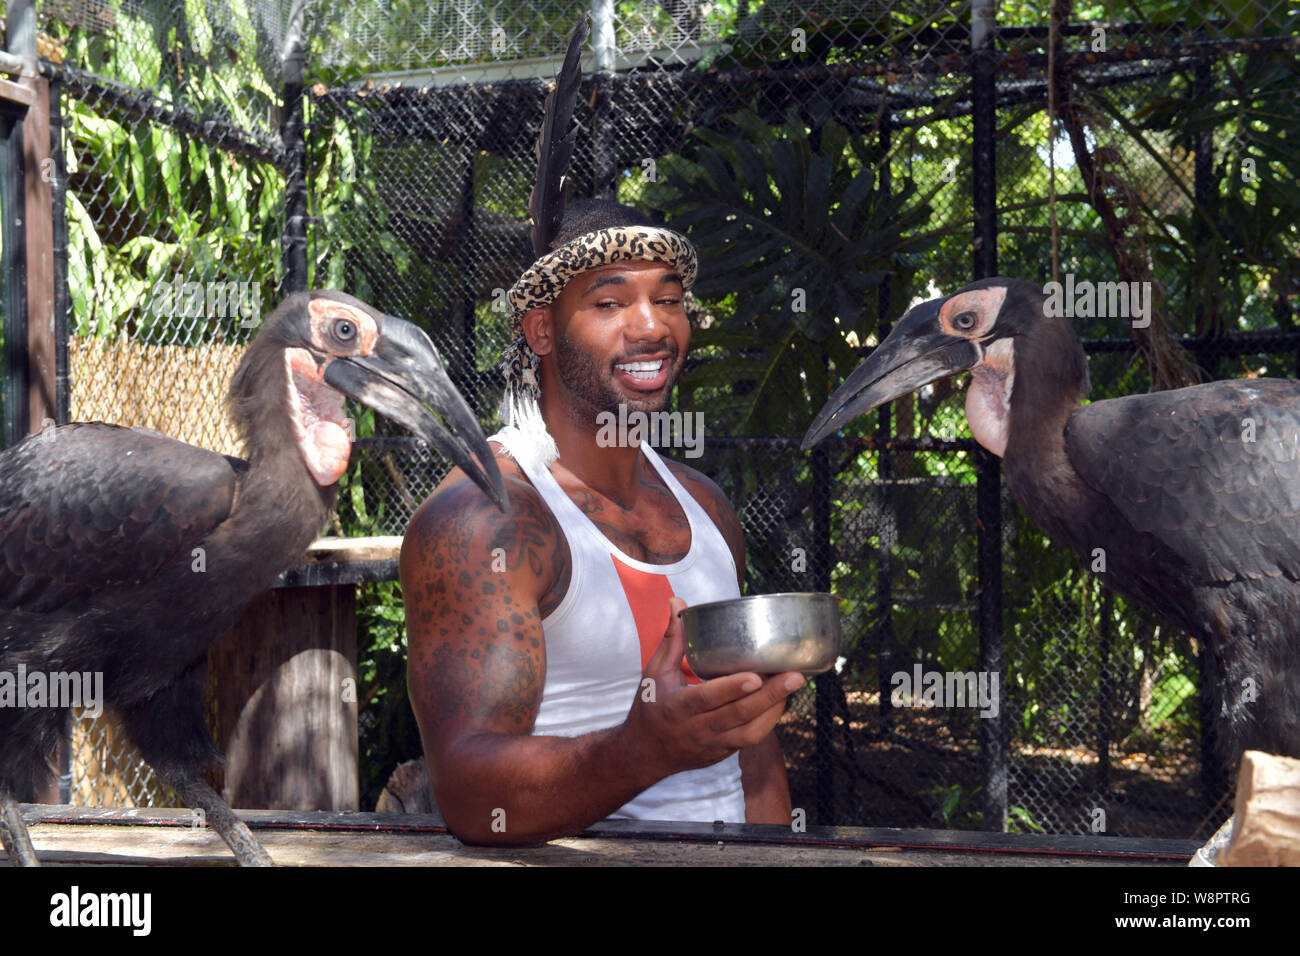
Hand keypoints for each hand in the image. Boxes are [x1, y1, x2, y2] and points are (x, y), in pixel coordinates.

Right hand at [623, 596, 803, 781]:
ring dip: (775, 708)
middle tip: (795, 676)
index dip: (732, 688)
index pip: (708, 698)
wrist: (645, 754)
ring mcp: (714, 744)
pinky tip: (781, 699)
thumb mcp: (655, 673)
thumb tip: (677, 603)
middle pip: (739, 714)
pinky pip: (751, 739)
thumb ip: (672, 640)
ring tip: (794, 683)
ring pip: (751, 731)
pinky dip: (769, 719)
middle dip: (770, 695)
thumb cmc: (651, 707)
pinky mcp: (724, 753)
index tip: (756, 676)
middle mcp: (698, 728)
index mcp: (678, 707)